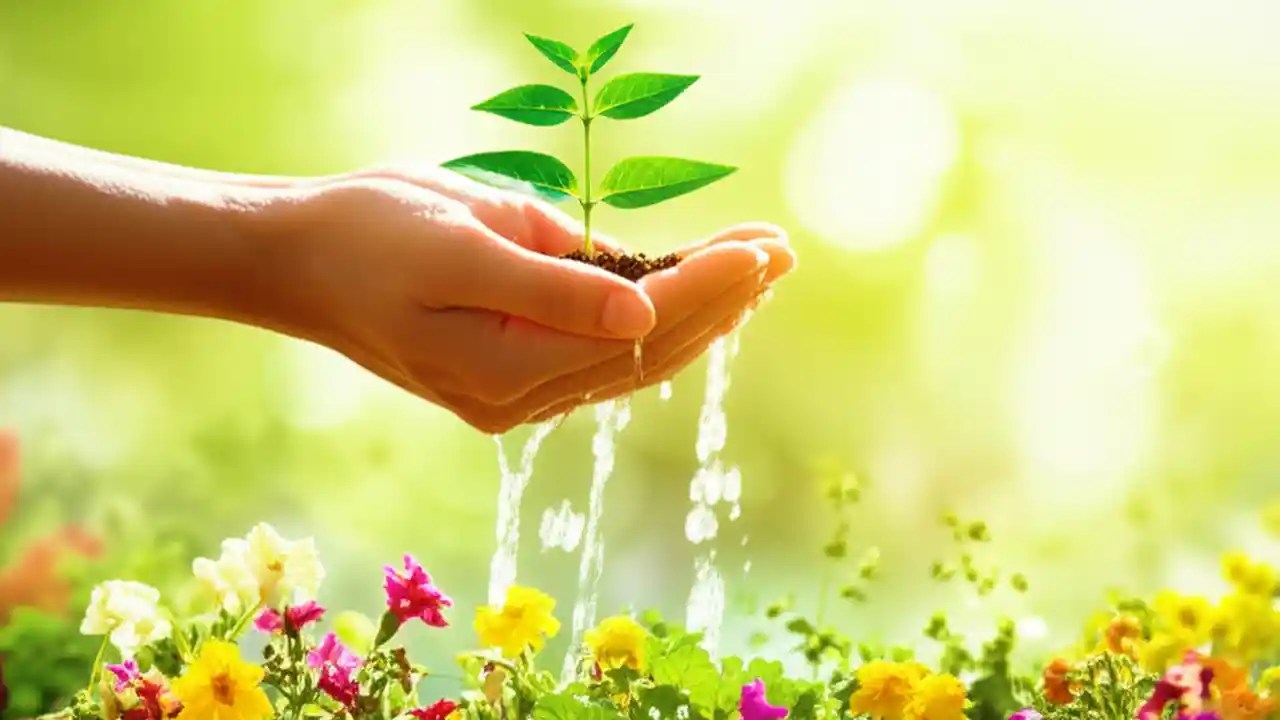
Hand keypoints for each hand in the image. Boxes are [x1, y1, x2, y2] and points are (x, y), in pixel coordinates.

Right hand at [261, 168, 793, 431]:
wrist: (300, 260)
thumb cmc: (371, 234)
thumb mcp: (461, 240)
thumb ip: (551, 284)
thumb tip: (642, 312)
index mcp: (502, 366)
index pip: (635, 326)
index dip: (705, 286)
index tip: (762, 246)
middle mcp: (515, 398)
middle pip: (645, 351)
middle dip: (721, 301)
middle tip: (783, 252)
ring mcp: (512, 395)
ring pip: (629, 360)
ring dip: (699, 316)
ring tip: (756, 273)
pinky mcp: (508, 378)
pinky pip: (598, 358)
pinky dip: (652, 326)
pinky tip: (692, 297)